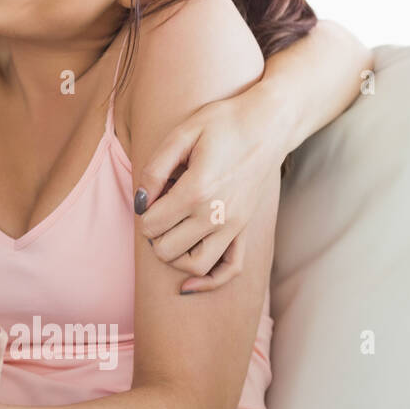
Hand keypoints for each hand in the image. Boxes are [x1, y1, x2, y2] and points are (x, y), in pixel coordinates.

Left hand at [136, 85, 286, 291]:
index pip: (151, 225)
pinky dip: (208, 281)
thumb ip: (155, 170)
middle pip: (166, 250)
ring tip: (170, 230)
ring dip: (173, 255)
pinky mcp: (244, 228)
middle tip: (159, 210)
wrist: (269, 124)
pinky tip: (188, 284)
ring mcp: (235, 226)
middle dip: (153, 234)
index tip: (151, 194)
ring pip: (194, 265)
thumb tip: (140, 203)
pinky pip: (230, 269)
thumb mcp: (181, 135)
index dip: (142, 213)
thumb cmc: (222, 124)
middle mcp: (217, 215)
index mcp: (197, 191)